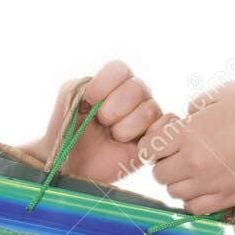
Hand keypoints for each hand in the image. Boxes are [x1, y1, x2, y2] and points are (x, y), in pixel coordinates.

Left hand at [22, 60, 163, 183]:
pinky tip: (131, 144)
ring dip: (125, 127)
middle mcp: (134, 96)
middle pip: (137, 88)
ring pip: (149, 110)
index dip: (103, 85)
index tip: (88, 101)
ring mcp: (146, 117)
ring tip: (113, 136)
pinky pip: (166, 127)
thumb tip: (107, 91)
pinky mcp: (155, 138)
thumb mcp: (68, 99)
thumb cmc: (69, 130)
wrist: (72, 164)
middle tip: (102, 122)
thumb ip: (83, 84)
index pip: (120, 69)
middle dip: (114, 108)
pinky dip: (149, 136)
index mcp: (113, 82)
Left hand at [140, 81, 234, 214]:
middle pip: (159, 174)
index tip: (165, 140)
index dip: (153, 144)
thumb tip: (185, 117)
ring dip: (180, 182)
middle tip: (181, 154)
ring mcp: (211, 184)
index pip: (149, 149)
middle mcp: (195, 162)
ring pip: (175, 193)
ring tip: (195, 170)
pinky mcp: (228, 199)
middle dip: (165, 163)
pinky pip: (196, 208)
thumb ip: (198, 104)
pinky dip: (194, 199)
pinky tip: (205, 185)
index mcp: (190, 133)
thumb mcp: (226, 92)